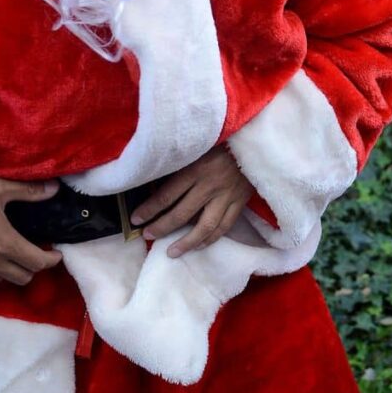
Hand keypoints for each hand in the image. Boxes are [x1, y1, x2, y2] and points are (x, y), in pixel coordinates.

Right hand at [0, 176, 62, 284]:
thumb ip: (28, 190)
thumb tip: (55, 189)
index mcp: (7, 245)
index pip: (38, 263)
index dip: (52, 260)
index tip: (57, 253)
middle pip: (22, 278)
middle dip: (34, 268)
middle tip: (36, 251)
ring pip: (1, 280)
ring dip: (11, 271)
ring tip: (12, 253)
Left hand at [130, 147, 253, 257]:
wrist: (255, 140)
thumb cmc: (222, 140)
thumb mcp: (198, 147)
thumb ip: (181, 164)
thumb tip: (157, 182)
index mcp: (196, 169)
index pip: (167, 195)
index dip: (149, 209)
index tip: (136, 219)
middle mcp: (210, 185)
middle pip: (182, 213)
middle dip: (162, 227)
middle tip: (148, 236)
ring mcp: (227, 196)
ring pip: (205, 226)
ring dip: (186, 242)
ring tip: (172, 252)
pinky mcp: (240, 201)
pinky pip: (225, 226)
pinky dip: (211, 238)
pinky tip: (199, 245)